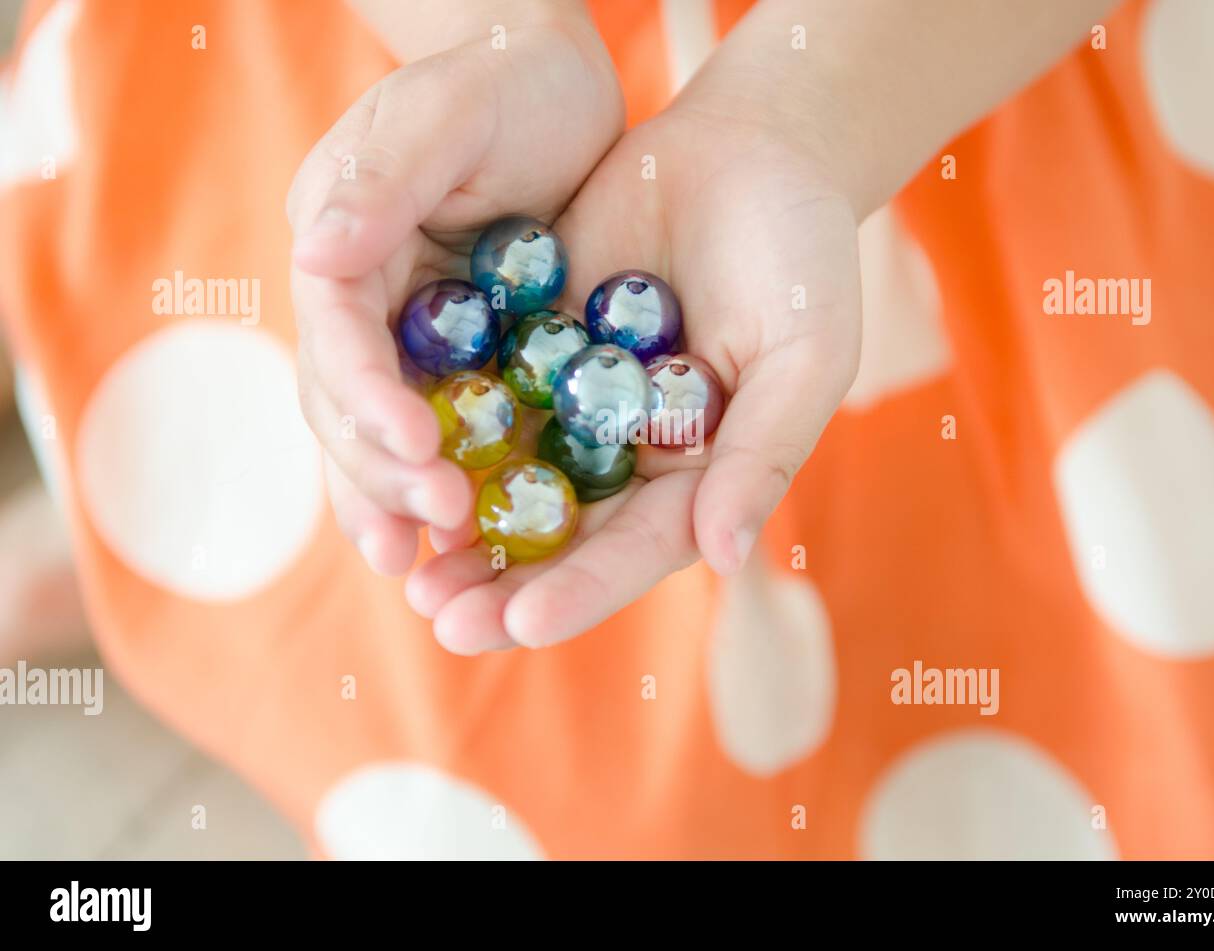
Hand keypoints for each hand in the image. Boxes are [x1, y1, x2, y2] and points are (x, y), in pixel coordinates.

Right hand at [287, 12, 622, 574]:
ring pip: (392, 441)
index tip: (416, 447)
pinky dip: (460, 490)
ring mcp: (417, 340)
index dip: (368, 398)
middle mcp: (367, 305)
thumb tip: (313, 254)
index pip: (340, 338)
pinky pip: (458, 436)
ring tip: (432, 579)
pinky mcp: (473, 361)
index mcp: (343, 248)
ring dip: (405, 508)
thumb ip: (382, 179)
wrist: (551, 81)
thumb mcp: (446, 113)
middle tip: (440, 527)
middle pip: (354, 410)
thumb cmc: (501, 80)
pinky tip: (482, 547)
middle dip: (388, 474)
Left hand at [407, 106, 862, 652]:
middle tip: (443, 624)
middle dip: (506, 583)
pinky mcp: (531, 345)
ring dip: (460, 529)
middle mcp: (631, 452)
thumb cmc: (801, 257)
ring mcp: (575, 401)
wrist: (751, 151)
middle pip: (565, 533)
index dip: (586, 587)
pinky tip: (389, 466)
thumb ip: (764, 452)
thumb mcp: (805, 352)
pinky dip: (439, 433)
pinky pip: (481, 395)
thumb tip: (725, 558)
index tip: (525, 625)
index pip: (642, 546)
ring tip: (409, 579)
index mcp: (700, 472)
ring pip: (512, 478)